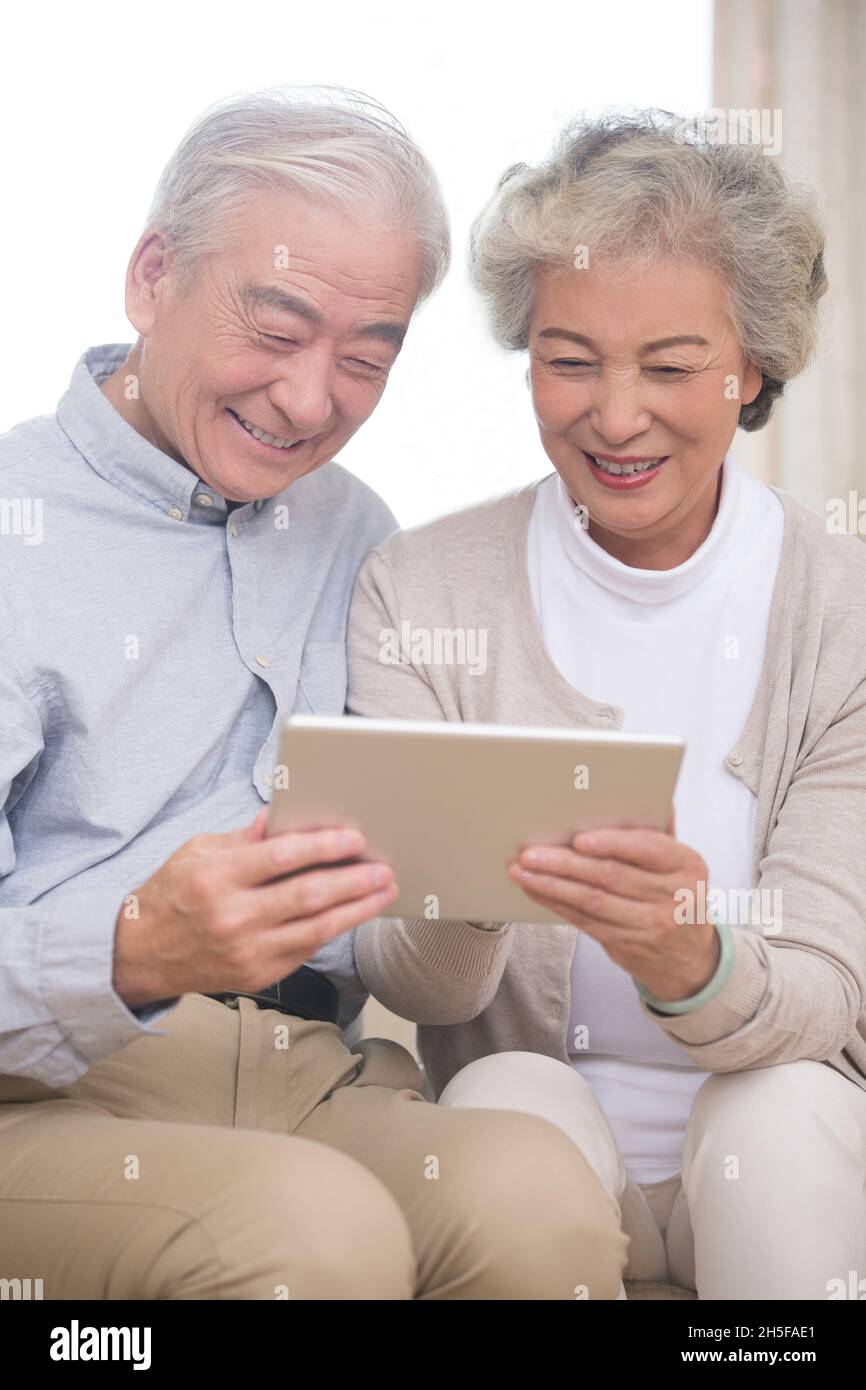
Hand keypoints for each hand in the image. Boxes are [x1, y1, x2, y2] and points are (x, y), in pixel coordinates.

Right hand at [113, 808, 397, 1006]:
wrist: (140, 954)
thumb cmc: (172, 894)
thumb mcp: (197, 852)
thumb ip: (244, 838)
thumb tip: (282, 816)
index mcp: (217, 877)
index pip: (281, 857)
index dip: (322, 846)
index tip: (354, 838)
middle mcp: (233, 916)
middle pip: (308, 895)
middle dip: (354, 880)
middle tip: (384, 868)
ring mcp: (247, 950)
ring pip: (317, 928)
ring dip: (358, 909)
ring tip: (384, 892)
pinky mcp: (257, 974)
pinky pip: (306, 948)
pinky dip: (334, 929)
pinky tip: (354, 913)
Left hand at [507, 817, 719, 1002]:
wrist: (689, 956)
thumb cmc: (677, 896)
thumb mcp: (680, 863)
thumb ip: (660, 831)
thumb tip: (653, 793)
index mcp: (686, 865)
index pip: (647, 848)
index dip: (611, 843)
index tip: (579, 839)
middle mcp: (672, 896)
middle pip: (611, 876)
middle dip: (565, 863)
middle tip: (531, 853)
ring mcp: (650, 925)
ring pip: (591, 901)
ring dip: (551, 885)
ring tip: (523, 871)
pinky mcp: (626, 945)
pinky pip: (584, 921)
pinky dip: (555, 903)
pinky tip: (536, 890)